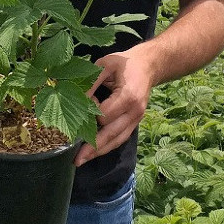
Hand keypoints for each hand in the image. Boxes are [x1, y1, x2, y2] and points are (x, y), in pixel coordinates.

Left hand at [75, 49, 153, 166]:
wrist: (147, 66)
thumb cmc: (124, 63)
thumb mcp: (105, 64)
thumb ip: (91, 82)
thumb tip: (77, 100)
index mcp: (129, 96)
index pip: (105, 114)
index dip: (91, 111)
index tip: (87, 100)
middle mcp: (135, 112)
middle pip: (112, 134)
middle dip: (93, 147)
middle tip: (75, 159)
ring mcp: (136, 120)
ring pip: (116, 140)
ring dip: (98, 151)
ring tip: (81, 160)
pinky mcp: (134, 123)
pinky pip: (120, 138)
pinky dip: (106, 146)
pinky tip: (93, 152)